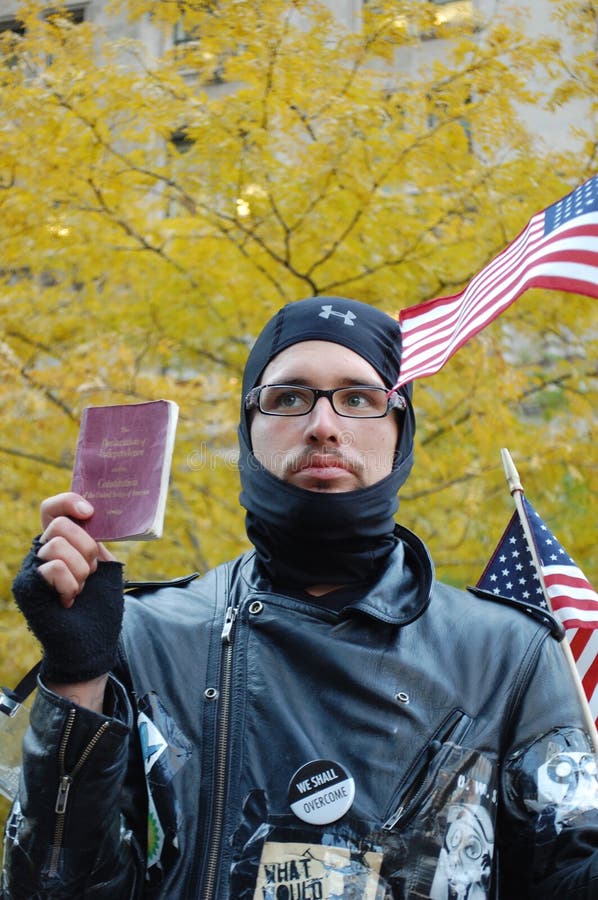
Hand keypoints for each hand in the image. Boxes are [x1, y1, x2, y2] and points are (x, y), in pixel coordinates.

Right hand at [12, 493, 124, 685]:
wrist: (93, 643)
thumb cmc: (99, 605)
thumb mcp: (104, 565)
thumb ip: (96, 540)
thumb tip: (92, 514)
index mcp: (62, 542)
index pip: (53, 508)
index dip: (69, 502)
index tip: (90, 513)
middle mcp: (43, 551)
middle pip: (59, 525)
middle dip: (86, 548)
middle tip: (90, 572)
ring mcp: (32, 568)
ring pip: (58, 545)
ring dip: (80, 571)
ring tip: (79, 589)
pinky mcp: (27, 586)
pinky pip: (52, 568)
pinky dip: (70, 584)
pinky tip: (69, 599)